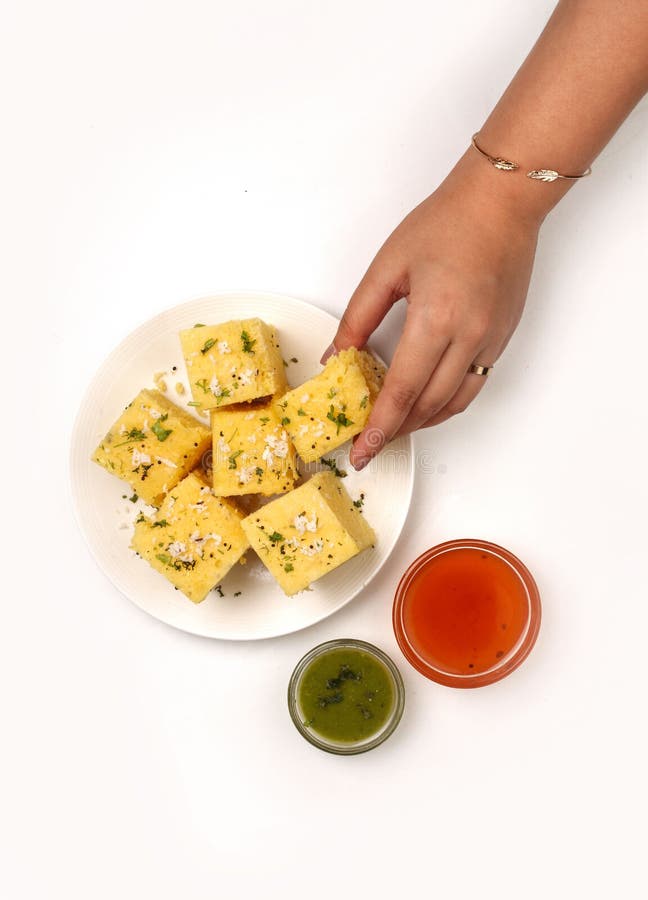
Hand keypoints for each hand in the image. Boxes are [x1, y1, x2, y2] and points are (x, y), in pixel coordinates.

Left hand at [324, 150, 543, 469]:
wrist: (502, 203)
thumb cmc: (447, 223)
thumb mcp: (388, 267)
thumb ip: (357, 317)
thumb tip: (335, 356)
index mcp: (436, 317)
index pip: (402, 390)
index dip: (379, 425)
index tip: (363, 449)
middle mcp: (468, 337)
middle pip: (427, 405)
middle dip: (395, 431)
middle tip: (370, 444)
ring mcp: (490, 341)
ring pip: (453, 403)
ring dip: (421, 423)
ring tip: (393, 429)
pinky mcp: (501, 339)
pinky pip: (472, 387)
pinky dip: (446, 405)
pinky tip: (425, 406)